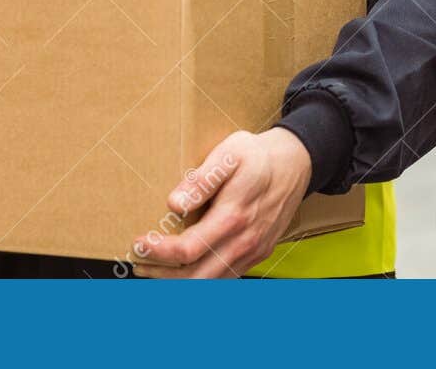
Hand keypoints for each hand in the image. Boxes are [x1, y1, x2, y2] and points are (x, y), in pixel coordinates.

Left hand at [131, 128, 311, 278]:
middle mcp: (243, 241)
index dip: (158, 252)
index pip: (188, 250)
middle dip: (161, 276)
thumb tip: (174, 204)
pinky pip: (226, 278)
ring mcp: (252, 251)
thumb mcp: (230, 154)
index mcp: (233, 216)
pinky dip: (201, 281)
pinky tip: (184, 271)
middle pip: (195, 278)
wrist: (297, 163)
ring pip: (210, 283)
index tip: (138, 243)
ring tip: (153, 271)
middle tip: (138, 264)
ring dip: (178, 283)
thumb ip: (202, 180)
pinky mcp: (257, 254)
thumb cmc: (259, 155)